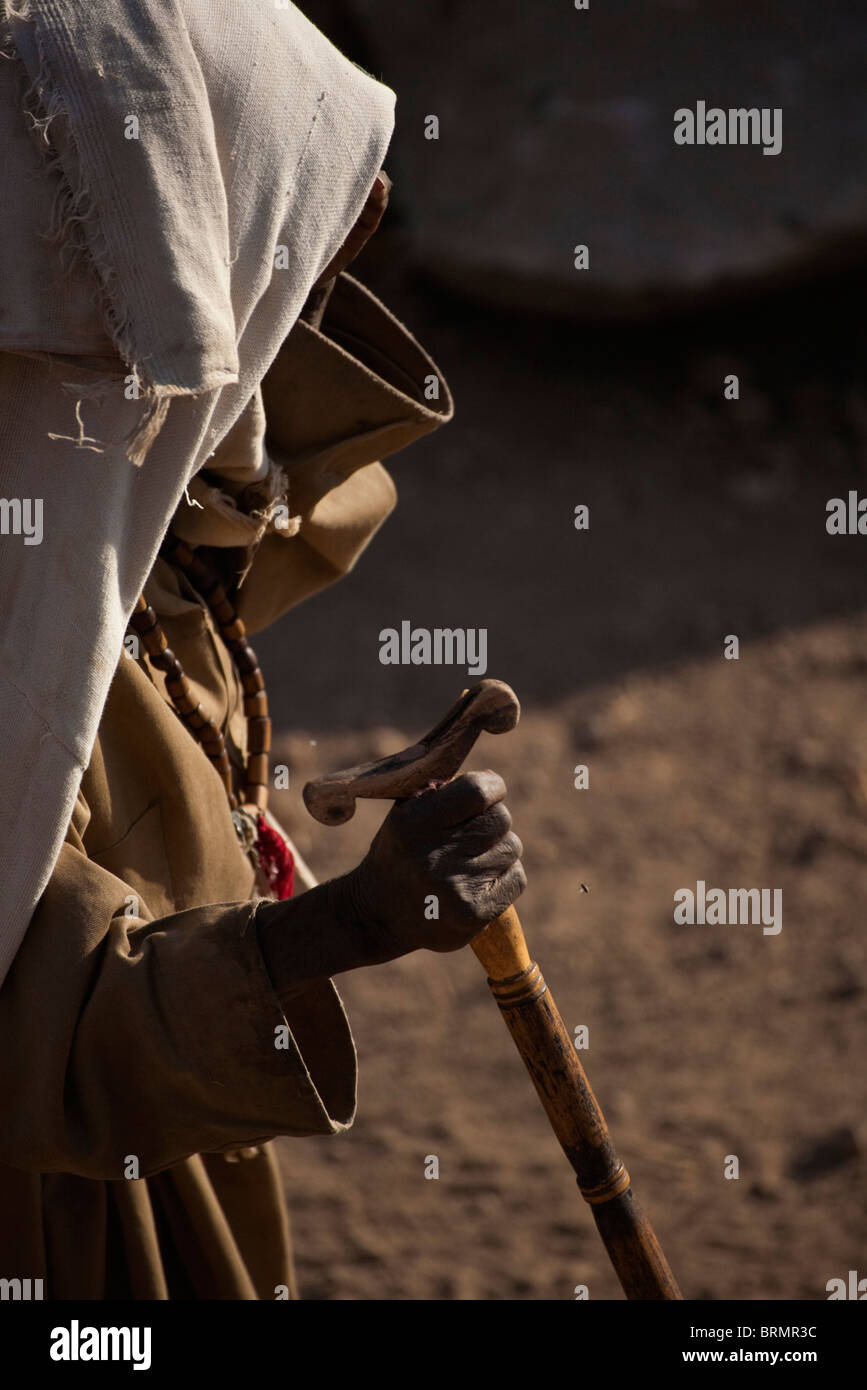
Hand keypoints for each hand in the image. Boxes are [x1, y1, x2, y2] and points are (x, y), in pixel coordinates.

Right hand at [343, 770, 525, 955]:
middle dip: (491, 821)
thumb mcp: (403, 815)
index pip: (478, 791)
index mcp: (414, 824)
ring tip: (468, 862)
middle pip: (501, 819)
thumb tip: (488, 780)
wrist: (379, 917)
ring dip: (497, 851)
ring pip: (511, 848)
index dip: (492, 787)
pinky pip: (517, 878)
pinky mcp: (475, 914)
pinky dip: (505, 877)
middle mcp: (433, 857)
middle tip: (471, 834)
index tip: (488, 794)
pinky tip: (479, 883)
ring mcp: (455, 888)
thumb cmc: (400, 855)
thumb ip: (439, 791)